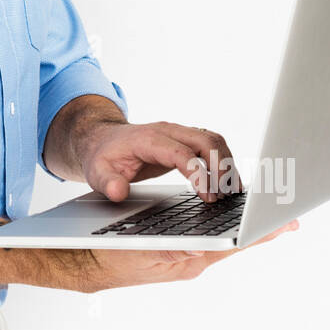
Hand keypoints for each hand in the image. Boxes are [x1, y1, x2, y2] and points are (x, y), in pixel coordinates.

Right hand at [53, 220, 298, 293]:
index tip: (285, 224)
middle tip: (290, 219)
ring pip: (222, 238)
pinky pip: (208, 238)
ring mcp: (185, 257)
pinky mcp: (177, 251)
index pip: (232, 244)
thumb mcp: (138, 248)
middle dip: (260, 229)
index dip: (259, 232)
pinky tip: (235, 220)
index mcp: (186, 260)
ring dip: (245, 226)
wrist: (85, 262)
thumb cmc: (107, 255)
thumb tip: (206, 247)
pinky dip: (225, 228)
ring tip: (272, 218)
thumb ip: (174, 248)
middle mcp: (191, 260)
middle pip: (233, 241)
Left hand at [80, 119, 242, 202]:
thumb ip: (107, 182)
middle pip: (205, 141)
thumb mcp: (96, 172)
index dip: (198, 173)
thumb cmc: (103, 157)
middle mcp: (168, 132)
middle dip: (221, 168)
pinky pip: (212, 146)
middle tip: (225, 197)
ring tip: (233, 193)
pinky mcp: (185, 141)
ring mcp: (178, 134)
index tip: (208, 196)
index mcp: (148, 139)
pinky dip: (224, 162)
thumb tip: (118, 192)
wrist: (103, 139)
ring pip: (213, 140)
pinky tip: (229, 183)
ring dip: (227, 164)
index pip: (181, 153)